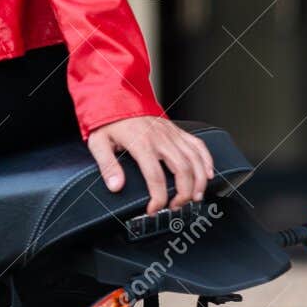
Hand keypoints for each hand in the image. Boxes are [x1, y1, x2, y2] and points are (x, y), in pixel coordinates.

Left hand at [86, 115, 215, 215]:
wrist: (116, 97)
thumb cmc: (108, 121)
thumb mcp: (98, 142)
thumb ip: (107, 165)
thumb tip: (116, 186)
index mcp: (141, 143)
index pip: (155, 176)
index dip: (158, 198)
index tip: (154, 210)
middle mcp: (160, 138)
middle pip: (182, 170)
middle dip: (183, 193)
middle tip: (176, 206)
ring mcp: (171, 134)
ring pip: (195, 159)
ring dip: (199, 181)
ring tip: (194, 197)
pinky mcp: (177, 131)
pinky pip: (198, 145)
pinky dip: (207, 161)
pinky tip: (208, 174)